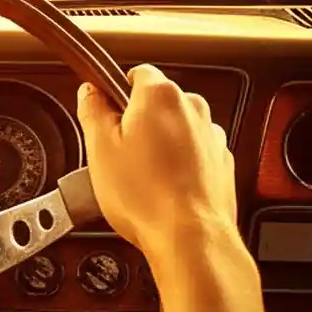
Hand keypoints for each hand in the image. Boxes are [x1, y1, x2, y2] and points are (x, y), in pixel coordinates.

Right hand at [76, 65, 239, 266]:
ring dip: (160, 145)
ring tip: (142, 178)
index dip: (114, 93)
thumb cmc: (147, 197)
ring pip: (176, 129)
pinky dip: (180, 164)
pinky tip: (163, 189)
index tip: (103, 115)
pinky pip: (193, 153)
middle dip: (137, 123)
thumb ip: (92, 111)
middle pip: (156, 102)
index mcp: (160, 95)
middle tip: (118, 154)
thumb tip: (89, 92)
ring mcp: (211, 135)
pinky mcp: (221, 162)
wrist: (191, 238)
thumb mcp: (100, 149)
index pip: (134, 73)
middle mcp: (192, 108)